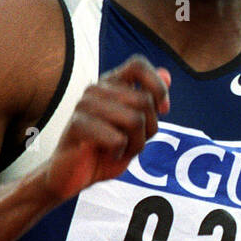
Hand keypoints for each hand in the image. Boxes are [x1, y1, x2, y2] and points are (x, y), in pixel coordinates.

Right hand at [44, 55, 170, 202]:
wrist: (73, 176)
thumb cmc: (105, 150)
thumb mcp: (136, 127)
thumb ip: (150, 102)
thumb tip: (167, 75)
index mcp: (110, 84)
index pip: (138, 65)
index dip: (157, 87)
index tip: (162, 110)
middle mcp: (96, 89)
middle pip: (144, 99)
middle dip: (149, 128)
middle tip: (133, 142)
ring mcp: (84, 105)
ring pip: (134, 120)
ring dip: (135, 144)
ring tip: (120, 150)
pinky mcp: (76, 126)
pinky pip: (117, 138)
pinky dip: (120, 152)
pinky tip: (108, 154)